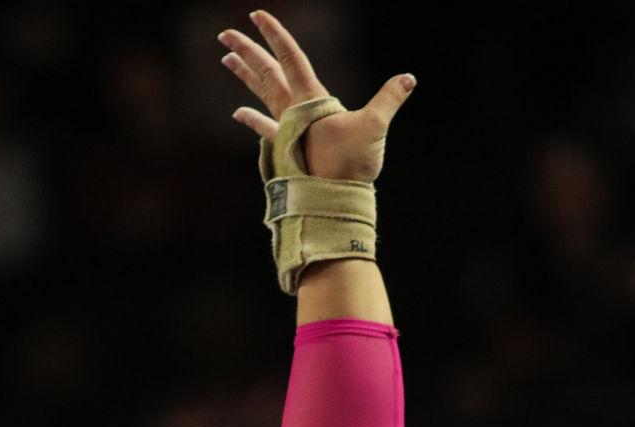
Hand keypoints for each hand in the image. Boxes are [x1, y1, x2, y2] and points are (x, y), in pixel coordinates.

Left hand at [218, 9, 414, 182]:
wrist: (332, 200)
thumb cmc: (350, 164)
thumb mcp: (375, 126)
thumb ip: (390, 99)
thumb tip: (408, 78)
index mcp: (311, 99)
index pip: (291, 58)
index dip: (275, 34)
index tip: (258, 15)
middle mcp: (293, 110)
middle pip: (267, 72)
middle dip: (247, 50)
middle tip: (225, 34)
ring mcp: (286, 130)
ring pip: (262, 94)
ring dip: (246, 75)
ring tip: (226, 60)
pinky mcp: (285, 149)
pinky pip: (265, 130)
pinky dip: (253, 120)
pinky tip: (238, 113)